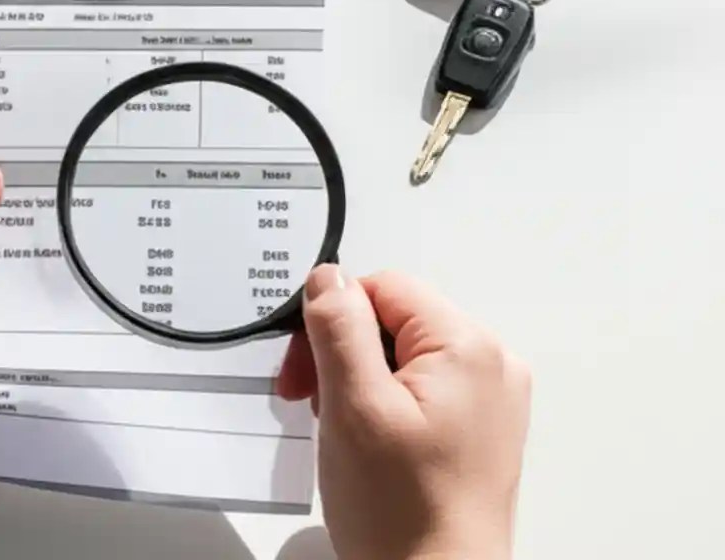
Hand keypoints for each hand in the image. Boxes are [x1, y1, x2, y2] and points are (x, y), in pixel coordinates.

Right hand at [277, 267, 531, 559]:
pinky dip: (383, 405)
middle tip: (311, 400)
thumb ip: (339, 329)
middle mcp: (491, 365)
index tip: (303, 368)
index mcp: (468, 348)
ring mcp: (489, 399)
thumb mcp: (353, 406)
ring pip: (402, 356)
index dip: (330, 322)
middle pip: (393, 320)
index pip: (383, 288)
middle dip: (341, 354)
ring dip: (358, 381)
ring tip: (343, 430)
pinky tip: (367, 441)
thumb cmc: (404, 514)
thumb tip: (329, 278)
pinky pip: (421, 389)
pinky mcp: (478, 428)